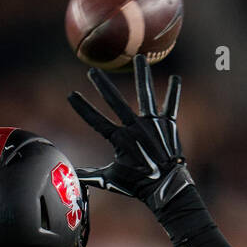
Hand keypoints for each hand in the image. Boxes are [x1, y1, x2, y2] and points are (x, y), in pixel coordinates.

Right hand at [67, 54, 193, 213]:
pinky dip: (174, 93)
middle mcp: (135, 128)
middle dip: (103, 85)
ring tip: (140, 58)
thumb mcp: (110, 180)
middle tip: (93, 71)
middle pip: (115, 102)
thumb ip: (89, 174)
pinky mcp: (169, 126)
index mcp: (120, 140)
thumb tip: (69, 175)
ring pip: (146, 95)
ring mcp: (153, 125)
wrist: (166, 188)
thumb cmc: (137, 185)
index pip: (96, 121)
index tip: (71, 94)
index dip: (82, 108)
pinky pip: (172, 106)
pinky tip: (177, 78)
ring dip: (142, 75)